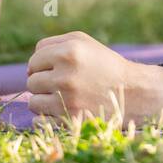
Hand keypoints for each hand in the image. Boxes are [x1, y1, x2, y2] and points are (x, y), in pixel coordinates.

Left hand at [26, 31, 162, 122]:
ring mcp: (67, 100)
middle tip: (63, 84)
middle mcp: (66, 75)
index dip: (42, 65)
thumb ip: (52, 43)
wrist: (134, 93)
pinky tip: (64, 111)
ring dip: (44, 100)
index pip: (34, 60)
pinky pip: (39, 121)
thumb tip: (28, 65)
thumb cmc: (104, 64)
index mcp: (69, 52)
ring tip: (64, 97)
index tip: (57, 69)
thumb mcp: (83, 42)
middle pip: (31, 81)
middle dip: (43, 83)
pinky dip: (47, 118)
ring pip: (33, 102)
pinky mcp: (70, 121)